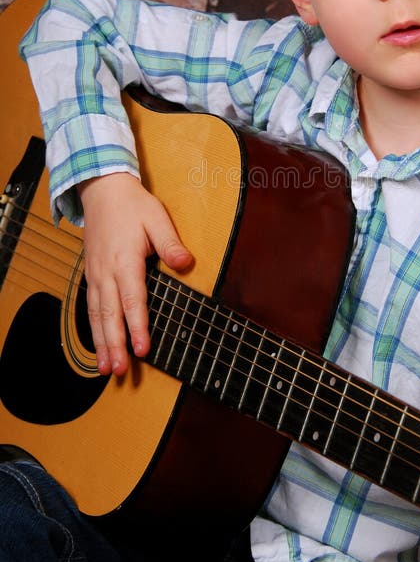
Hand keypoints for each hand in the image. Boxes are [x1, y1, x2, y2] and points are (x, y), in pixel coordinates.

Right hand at [78, 173, 192, 376]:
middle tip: (119, 372)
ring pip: (96, 315)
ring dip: (101, 343)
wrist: (101, 189)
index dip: (137, 327)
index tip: (142, 349)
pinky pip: (90, 306)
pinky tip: (98, 345)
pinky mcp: (91, 274)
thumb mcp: (157, 218)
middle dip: (114, 345)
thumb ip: (170, 243)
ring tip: (105, 369)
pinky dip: (93, 328)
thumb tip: (187, 262)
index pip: (133, 300)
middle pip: (109, 315)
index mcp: (125, 260)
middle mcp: (106, 272)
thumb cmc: (133, 205)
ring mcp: (95, 274)